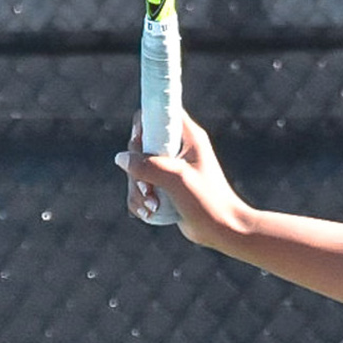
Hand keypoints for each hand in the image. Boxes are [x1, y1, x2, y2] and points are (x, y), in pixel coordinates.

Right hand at [117, 112, 249, 246]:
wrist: (222, 229)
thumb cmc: (207, 201)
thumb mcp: (176, 180)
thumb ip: (148, 166)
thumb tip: (120, 158)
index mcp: (188, 136)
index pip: (158, 112)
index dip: (142, 124)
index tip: (139, 145)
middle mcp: (178, 148)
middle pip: (139, 145)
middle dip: (136, 171)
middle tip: (147, 189)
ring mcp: (170, 167)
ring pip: (136, 169)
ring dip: (137, 190)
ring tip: (152, 206)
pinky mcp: (164, 186)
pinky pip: (139, 187)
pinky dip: (140, 201)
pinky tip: (151, 212)